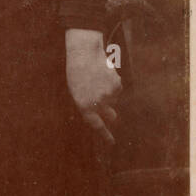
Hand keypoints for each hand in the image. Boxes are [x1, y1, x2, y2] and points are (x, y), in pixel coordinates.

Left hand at [65, 28, 121, 144]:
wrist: (84, 54)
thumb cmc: (77, 73)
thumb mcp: (77, 92)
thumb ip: (89, 104)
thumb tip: (105, 114)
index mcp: (84, 106)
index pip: (97, 125)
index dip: (105, 135)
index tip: (111, 142)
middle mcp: (97, 103)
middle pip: (111, 116)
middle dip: (111, 115)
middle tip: (110, 112)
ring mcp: (108, 94)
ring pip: (114, 100)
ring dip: (109, 94)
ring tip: (98, 80)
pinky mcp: (116, 85)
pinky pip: (118, 90)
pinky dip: (113, 84)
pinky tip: (104, 75)